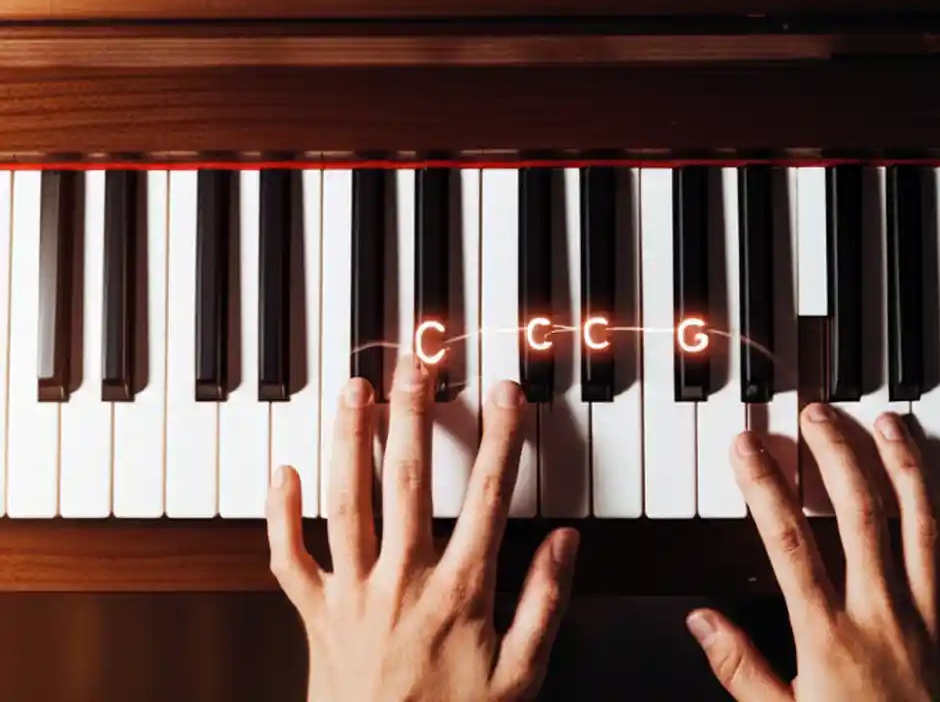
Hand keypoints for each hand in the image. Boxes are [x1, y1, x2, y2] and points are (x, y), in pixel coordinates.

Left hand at [267, 355, 577, 701]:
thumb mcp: (522, 674)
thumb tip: (565, 541)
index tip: (506, 394)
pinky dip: (279, 515)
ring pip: (345, 502)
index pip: (487, 497)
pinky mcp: (315, 615)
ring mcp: (353, 595)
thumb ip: (546, 602)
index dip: (501, 438)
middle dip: (414, 415)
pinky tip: (282, 472)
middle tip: (419, 365)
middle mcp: (403, 582)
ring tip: (355, 390)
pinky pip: (288, 559)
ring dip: (348, 441)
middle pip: (407, 481)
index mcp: (460, 593)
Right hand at [687, 405, 939, 701]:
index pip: (788, 543)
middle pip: (860, 512)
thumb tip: (701, 621)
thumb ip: (740, 670)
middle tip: (817, 415)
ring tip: (887, 422)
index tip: (748, 448)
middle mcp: (886, 615)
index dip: (764, 486)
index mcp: (830, 639)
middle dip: (835, 452)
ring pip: (924, 521)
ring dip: (904, 463)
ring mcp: (938, 617)